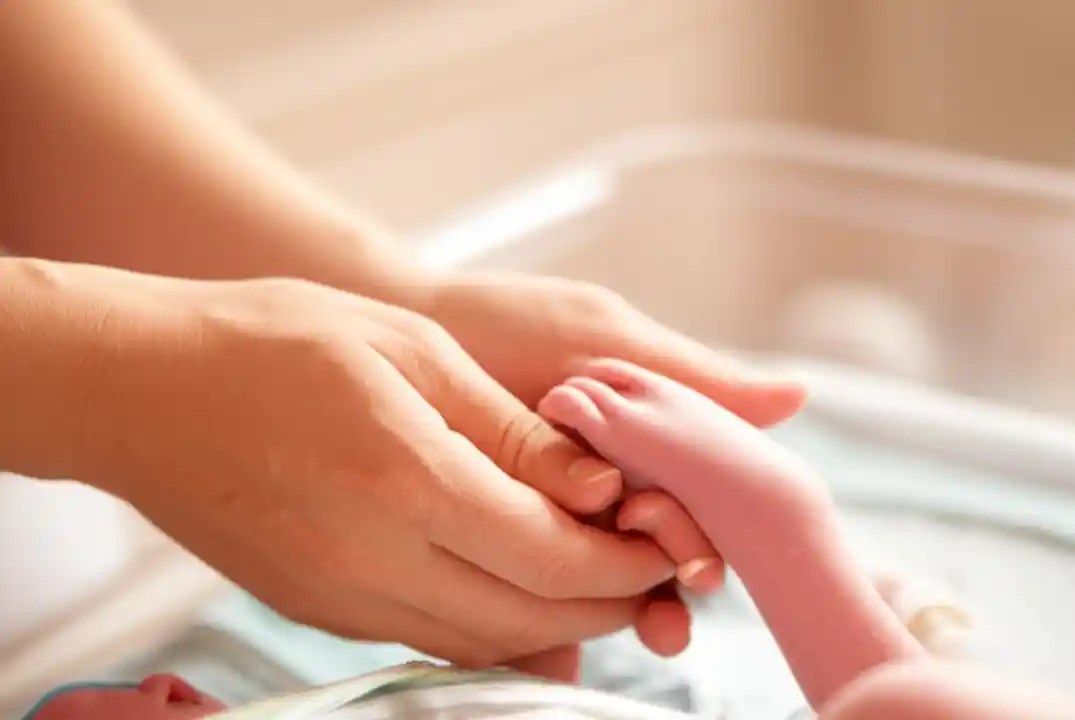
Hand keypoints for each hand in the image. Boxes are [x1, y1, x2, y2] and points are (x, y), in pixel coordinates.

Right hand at [69, 270, 679, 666]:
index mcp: (406, 478)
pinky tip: (514, 584)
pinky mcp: (316, 611)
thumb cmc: (272, 343)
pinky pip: (431, 639)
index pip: (552, 554)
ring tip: (593, 578)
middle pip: (530, 615)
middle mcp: (372, 558)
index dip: (623, 559)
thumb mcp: (411, 350)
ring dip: (556, 621)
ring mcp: (339, 597)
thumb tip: (597, 483)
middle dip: (607, 600)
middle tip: (646, 566)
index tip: (659, 537)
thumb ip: (510, 429)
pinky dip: (492, 625)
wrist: (140, 388)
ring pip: (485, 642)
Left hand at [407, 272, 806, 660]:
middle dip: (664, 598)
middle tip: (662, 623)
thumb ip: (690, 379)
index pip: (696, 510)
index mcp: (648, 445)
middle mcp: (609, 491)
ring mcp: (555, 522)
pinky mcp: (502, 544)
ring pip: (599, 587)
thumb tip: (796, 396)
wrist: (402, 328)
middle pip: (653, 560)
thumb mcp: (602, 342)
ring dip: (616, 619)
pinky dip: (546, 633)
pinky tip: (552, 660)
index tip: (700, 571)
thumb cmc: (509, 325)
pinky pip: (532, 597)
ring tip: (618, 642)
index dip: (702, 545)